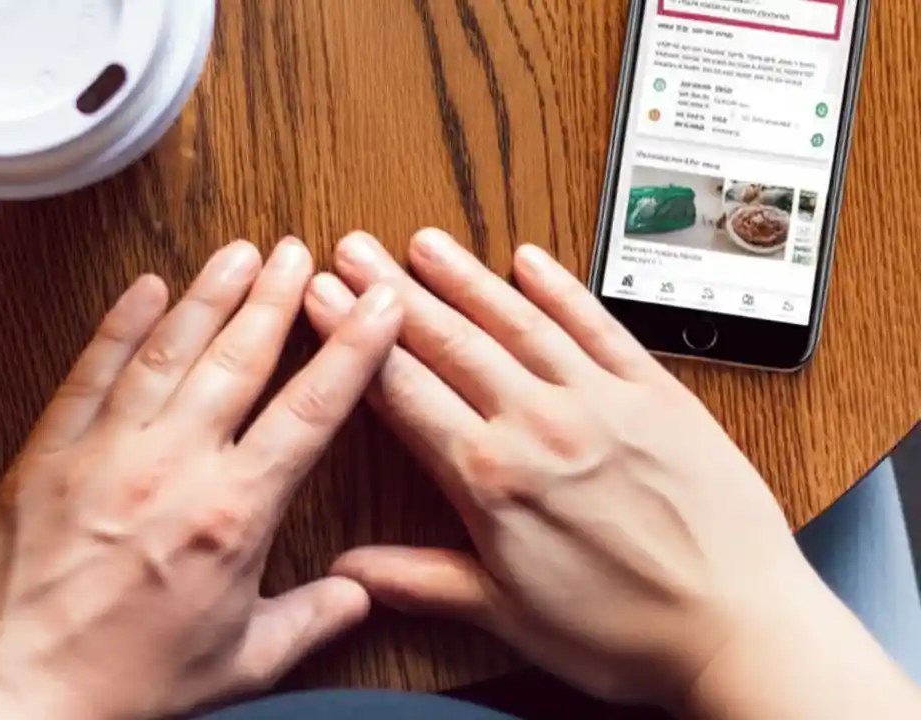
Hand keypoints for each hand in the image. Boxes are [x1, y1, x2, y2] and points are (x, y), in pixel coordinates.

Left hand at [0, 240, 401, 719]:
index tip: (376, 303)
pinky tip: (145, 289)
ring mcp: (107, 450)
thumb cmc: (129, 685)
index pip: (310, 410)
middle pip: (240, 358)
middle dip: (278, 297)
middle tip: (301, 251)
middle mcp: (174, 465)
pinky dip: (120, 325)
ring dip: (209, 295)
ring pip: (169, 351)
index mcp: (232, 513)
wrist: (21, 694)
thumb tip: (360, 594)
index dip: (352, 348)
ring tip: (240, 253)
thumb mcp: (241, 663)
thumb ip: (311, 620)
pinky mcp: (50, 451)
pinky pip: (91, 371)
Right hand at [303, 229, 822, 706]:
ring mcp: (601, 401)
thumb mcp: (508, 616)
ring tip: (424, 242)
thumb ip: (421, 580)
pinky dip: (562, 289)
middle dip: (393, 291)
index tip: (325, 300)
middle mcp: (541, 424)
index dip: (355, 340)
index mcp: (493, 479)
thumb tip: (347, 574)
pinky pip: (599, 326)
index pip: (403, 390)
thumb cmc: (627, 635)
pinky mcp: (657, 393)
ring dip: (466, 277)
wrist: (742, 629)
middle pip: (450, 341)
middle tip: (355, 250)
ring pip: (517, 321)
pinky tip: (530, 259)